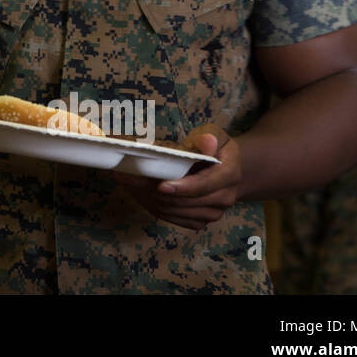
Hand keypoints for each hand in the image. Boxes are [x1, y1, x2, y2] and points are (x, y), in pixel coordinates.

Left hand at [113, 123, 242, 229]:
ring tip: (127, 183)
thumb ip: (208, 138)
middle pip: (185, 201)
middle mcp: (224, 198)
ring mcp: (212, 213)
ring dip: (150, 199)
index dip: (182, 187)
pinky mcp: (200, 221)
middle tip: (128, 179)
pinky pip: (174, 218)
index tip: (161, 185)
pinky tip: (138, 193)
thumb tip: (207, 142)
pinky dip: (154, 206)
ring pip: (176, 211)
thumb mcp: (215, 135)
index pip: (204, 185)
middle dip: (155, 191)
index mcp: (230, 175)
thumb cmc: (216, 148)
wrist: (227, 170)